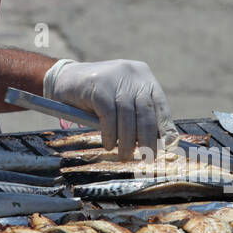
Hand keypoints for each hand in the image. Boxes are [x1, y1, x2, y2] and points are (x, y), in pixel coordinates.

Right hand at [44, 59, 171, 158]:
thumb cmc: (95, 95)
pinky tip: (108, 144)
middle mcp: (132, 74)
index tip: (169, 146)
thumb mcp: (121, 100)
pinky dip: (110, 133)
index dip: (166, 127)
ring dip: (126, 140)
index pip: (160, 105)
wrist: (63, 78)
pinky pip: (108, 115)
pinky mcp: (98, 86)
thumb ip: (136, 114)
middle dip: (147, 139)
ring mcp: (114, 78)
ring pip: (127, 115)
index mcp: (143, 76)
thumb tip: (155, 141)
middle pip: (145, 112)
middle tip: (146, 157)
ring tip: (123, 155)